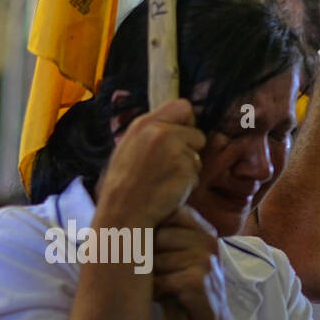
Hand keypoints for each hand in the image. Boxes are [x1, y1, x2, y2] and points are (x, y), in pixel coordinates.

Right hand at [96, 98, 204, 229]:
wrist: (123, 213)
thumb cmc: (123, 186)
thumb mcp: (128, 148)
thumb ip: (150, 133)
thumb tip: (173, 126)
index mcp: (144, 124)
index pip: (182, 106)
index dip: (186, 122)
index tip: (180, 136)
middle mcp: (160, 132)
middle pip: (196, 132)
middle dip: (191, 147)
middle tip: (173, 164)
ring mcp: (175, 150)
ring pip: (196, 154)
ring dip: (187, 168)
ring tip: (164, 180)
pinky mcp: (185, 169)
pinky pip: (196, 173)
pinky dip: (187, 184)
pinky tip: (168, 190)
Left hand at [152, 206, 231, 319]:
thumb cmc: (188, 287)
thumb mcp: (184, 256)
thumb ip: (166, 234)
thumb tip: (124, 216)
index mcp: (204, 231)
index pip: (171, 212)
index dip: (151, 226)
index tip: (145, 242)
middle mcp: (207, 241)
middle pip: (158, 236)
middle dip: (147, 256)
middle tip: (151, 272)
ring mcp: (204, 260)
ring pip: (156, 260)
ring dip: (149, 277)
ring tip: (159, 286)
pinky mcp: (197, 281)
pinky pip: (160, 281)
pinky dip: (155, 292)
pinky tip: (161, 297)